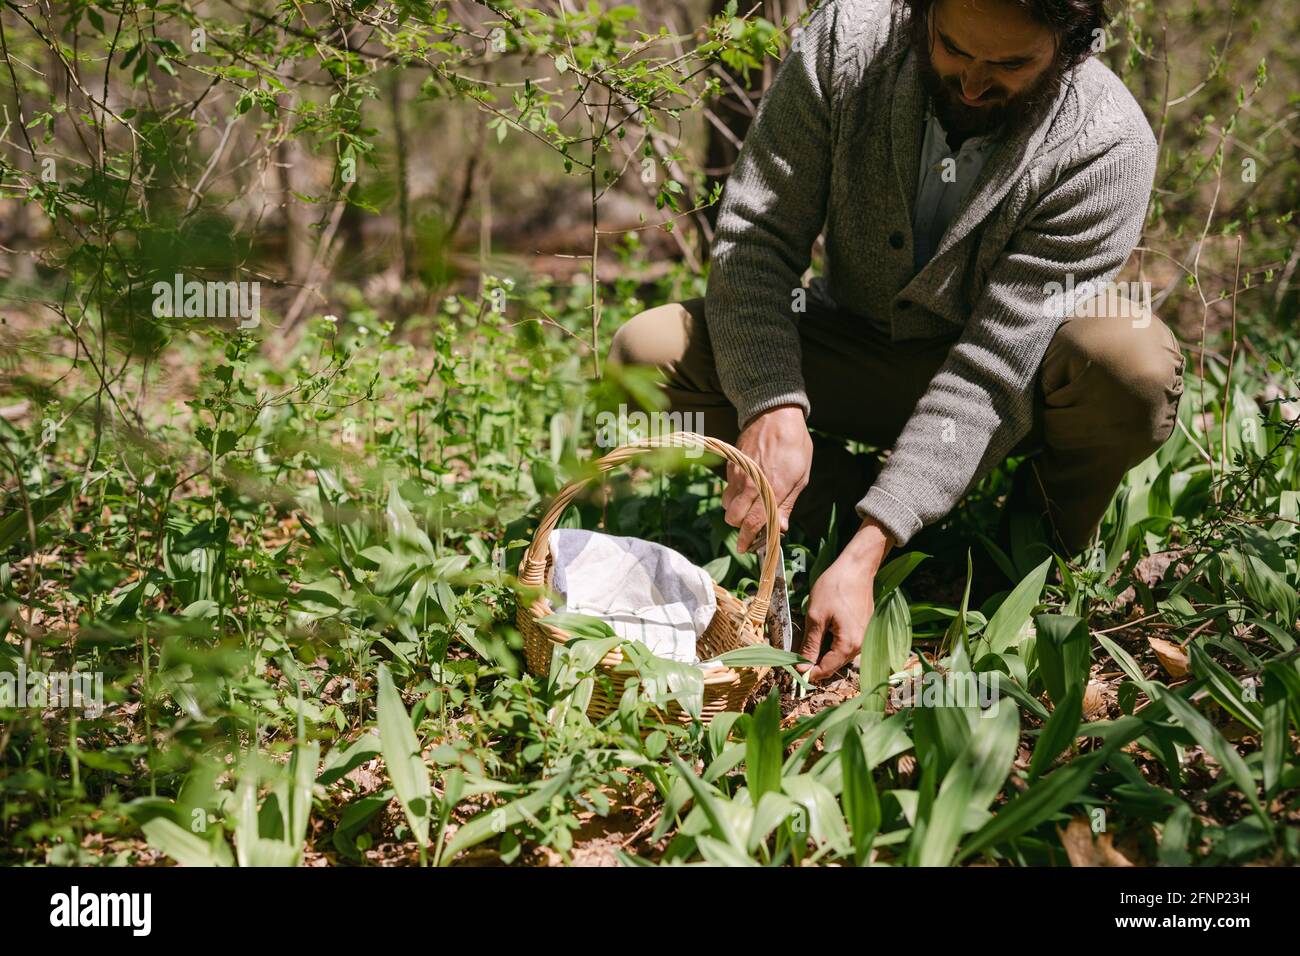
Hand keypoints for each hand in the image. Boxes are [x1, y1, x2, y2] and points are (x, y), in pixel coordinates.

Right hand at [724, 405, 812, 552]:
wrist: (774, 413)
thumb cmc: (794, 445)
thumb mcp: (800, 477)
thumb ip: (787, 504)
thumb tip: (780, 528)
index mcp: (772, 489)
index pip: (753, 523)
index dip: (748, 539)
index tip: (747, 548)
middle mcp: (751, 484)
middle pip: (733, 519)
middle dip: (740, 528)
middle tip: (752, 529)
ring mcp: (738, 474)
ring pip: (727, 505)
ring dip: (736, 511)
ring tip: (750, 507)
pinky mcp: (731, 466)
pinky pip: (727, 488)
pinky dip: (734, 495)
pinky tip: (748, 489)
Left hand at [798, 517, 892, 681]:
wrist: (857, 567)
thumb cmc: (835, 588)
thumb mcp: (816, 616)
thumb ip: (810, 644)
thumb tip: (802, 668)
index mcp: (849, 645)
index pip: (826, 670)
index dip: (808, 672)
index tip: (792, 667)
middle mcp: (860, 646)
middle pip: (834, 664)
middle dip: (815, 662)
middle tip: (796, 653)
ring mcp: (864, 637)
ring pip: (839, 654)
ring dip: (822, 652)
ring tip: (806, 640)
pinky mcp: (863, 629)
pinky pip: (845, 644)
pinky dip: (831, 642)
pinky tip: (821, 631)